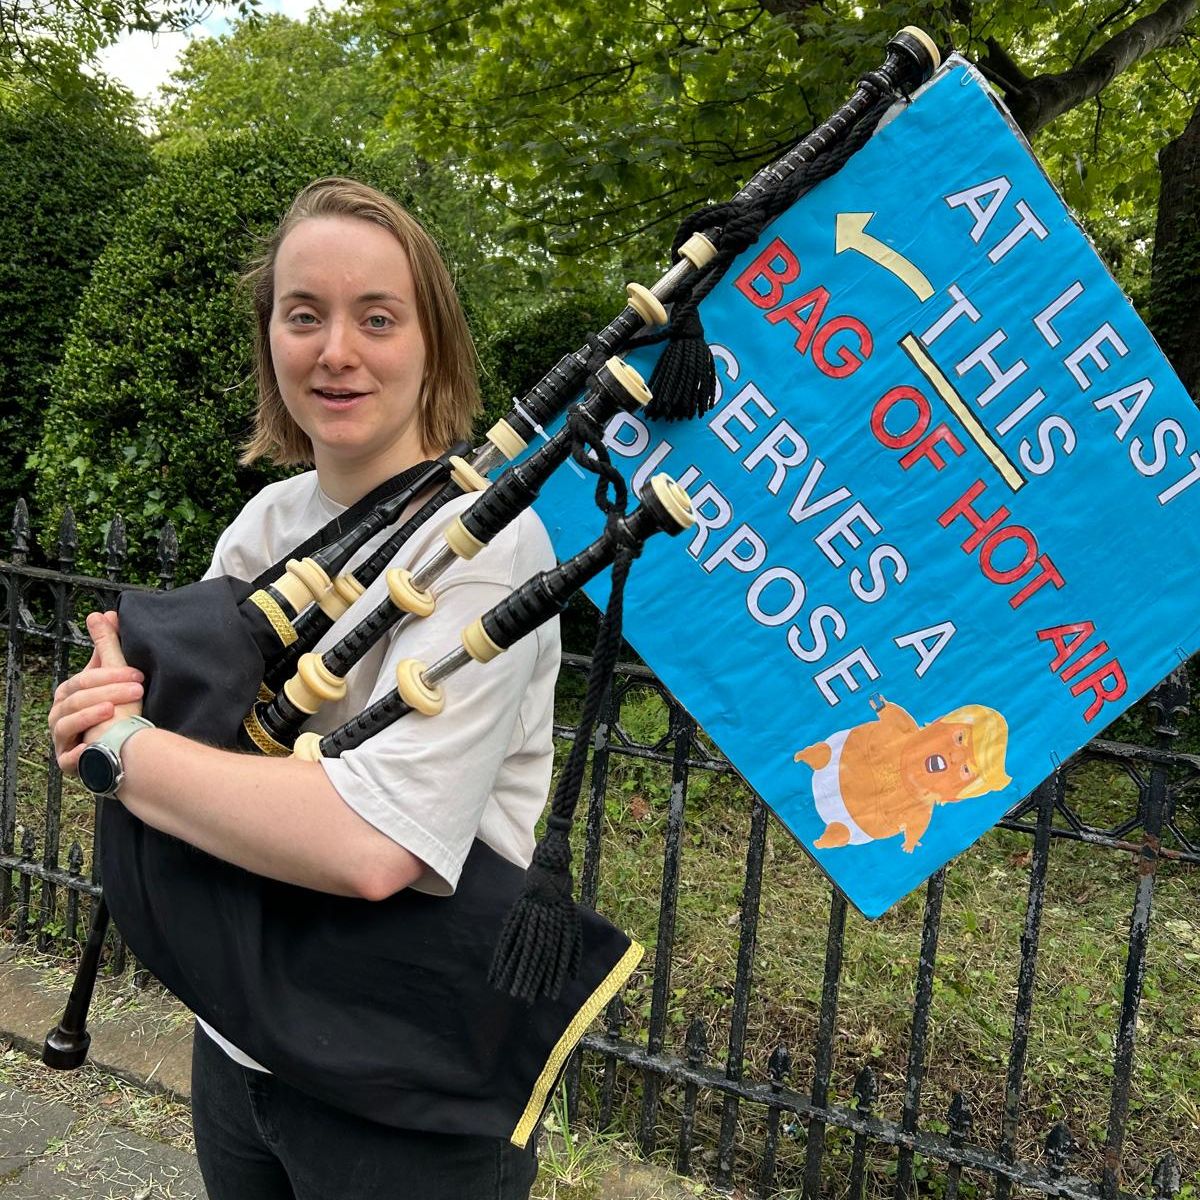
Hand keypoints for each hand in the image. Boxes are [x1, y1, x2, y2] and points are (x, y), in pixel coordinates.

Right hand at [48, 611, 143, 774]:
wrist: (132, 750)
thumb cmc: (123, 713)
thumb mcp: (116, 676)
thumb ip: (108, 645)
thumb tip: (102, 614)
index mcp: (69, 696)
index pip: (82, 680)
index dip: (109, 675)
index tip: (137, 675)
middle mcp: (60, 717)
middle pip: (76, 699)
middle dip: (107, 692)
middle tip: (137, 689)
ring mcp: (63, 741)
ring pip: (67, 723)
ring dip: (90, 715)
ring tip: (112, 709)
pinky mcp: (68, 764)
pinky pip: (67, 758)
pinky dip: (79, 752)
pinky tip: (91, 746)